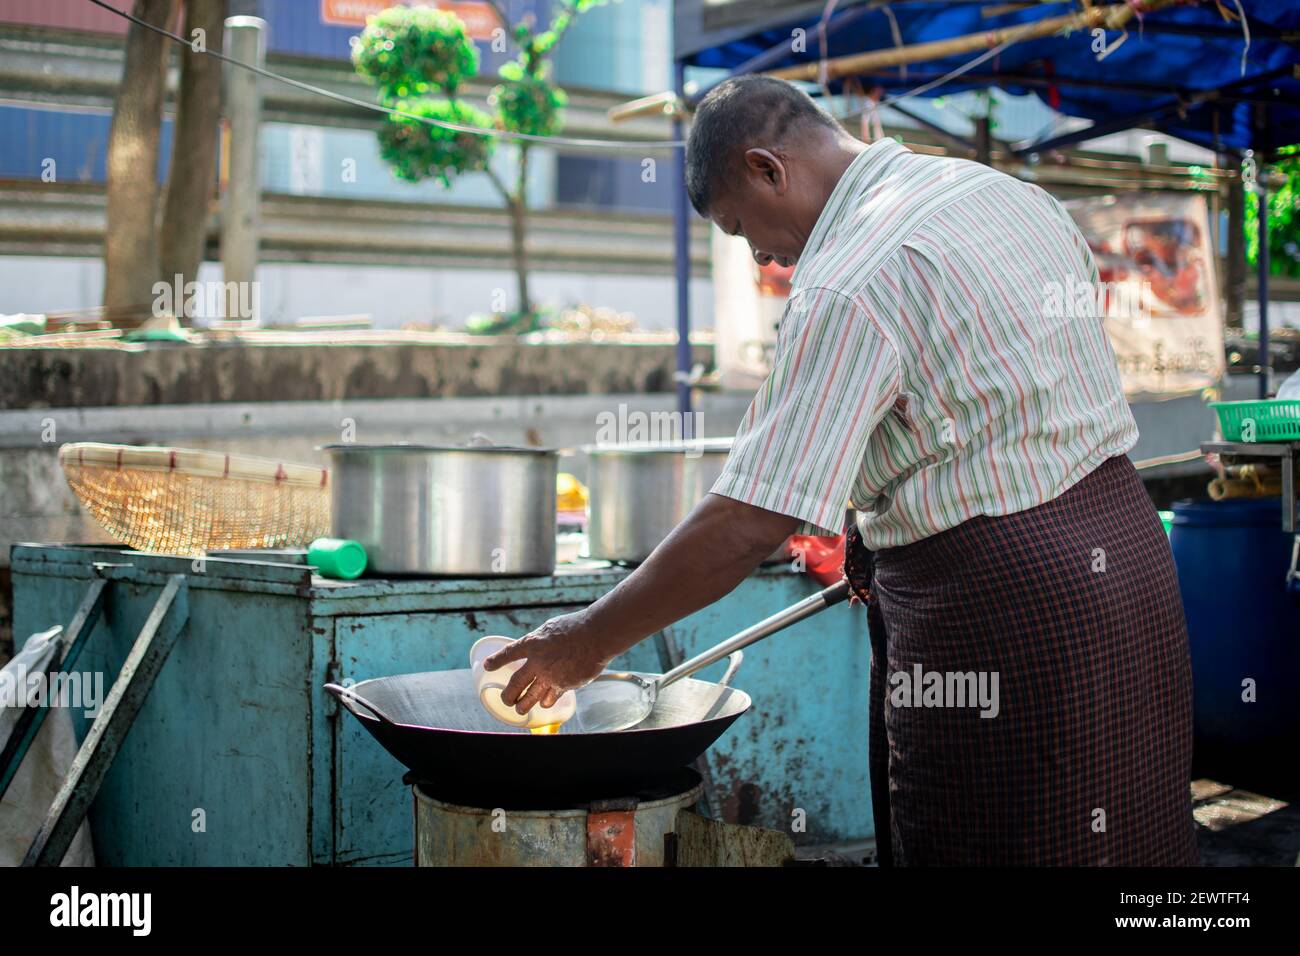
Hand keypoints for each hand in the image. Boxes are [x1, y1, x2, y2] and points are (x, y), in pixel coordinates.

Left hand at [482, 612, 612, 715]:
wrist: (597, 635)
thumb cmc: (576, 627)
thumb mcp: (550, 629)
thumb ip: (538, 643)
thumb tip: (532, 654)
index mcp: (532, 643)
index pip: (508, 654)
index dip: (497, 661)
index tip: (488, 666)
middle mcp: (538, 662)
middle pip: (515, 685)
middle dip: (508, 696)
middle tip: (506, 700)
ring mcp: (551, 675)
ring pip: (530, 698)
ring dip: (523, 706)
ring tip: (520, 709)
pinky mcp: (565, 685)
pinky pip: (550, 698)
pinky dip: (546, 701)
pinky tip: (545, 702)